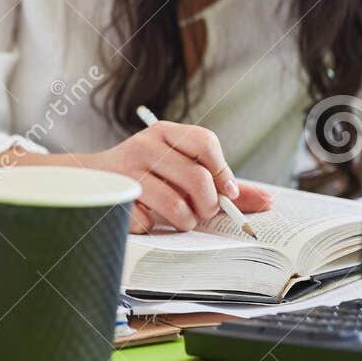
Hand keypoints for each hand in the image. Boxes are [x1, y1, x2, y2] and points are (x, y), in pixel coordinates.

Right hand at [92, 121, 273, 232]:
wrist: (93, 179)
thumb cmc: (150, 175)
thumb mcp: (182, 168)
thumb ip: (223, 184)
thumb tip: (268, 202)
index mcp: (165, 133)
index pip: (206, 142)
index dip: (223, 172)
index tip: (227, 193)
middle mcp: (145, 146)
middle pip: (197, 178)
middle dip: (208, 204)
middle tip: (204, 212)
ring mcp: (127, 171)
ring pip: (176, 205)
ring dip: (186, 221)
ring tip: (181, 220)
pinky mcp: (115, 197)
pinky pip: (149, 222)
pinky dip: (155, 227)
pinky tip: (148, 218)